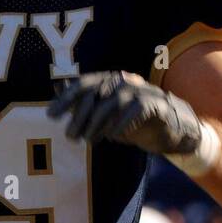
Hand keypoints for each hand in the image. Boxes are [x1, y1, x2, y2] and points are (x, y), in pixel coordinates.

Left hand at [49, 72, 206, 157]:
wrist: (170, 129)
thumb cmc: (133, 120)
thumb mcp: (105, 113)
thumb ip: (83, 103)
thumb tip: (56, 93)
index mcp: (111, 81)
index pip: (84, 84)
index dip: (66, 98)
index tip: (51, 115)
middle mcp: (124, 82)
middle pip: (96, 94)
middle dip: (79, 116)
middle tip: (70, 136)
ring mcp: (141, 91)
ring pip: (112, 103)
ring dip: (96, 124)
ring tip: (88, 141)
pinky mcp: (156, 104)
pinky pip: (135, 110)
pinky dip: (121, 123)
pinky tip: (113, 136)